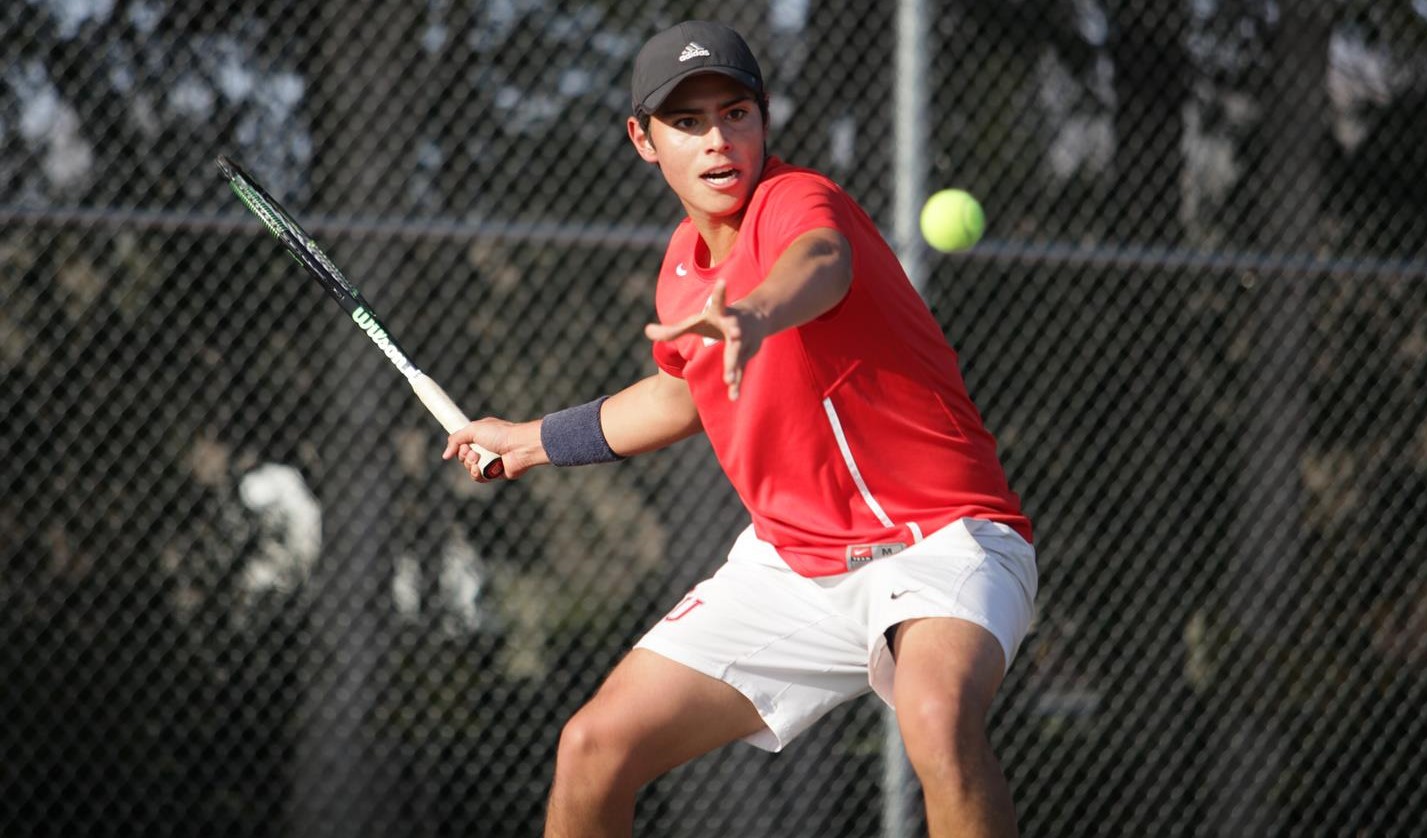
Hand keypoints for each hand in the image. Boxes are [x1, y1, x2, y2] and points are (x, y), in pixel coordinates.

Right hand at [441, 418, 544, 480]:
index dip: (459, 445)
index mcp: (481, 434)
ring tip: (478, 459)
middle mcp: (485, 447)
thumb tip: (445, 455)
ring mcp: (490, 460)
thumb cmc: (500, 434)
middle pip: (463, 456)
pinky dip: (477, 474)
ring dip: (470, 464)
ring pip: (470, 468)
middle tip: (473, 451)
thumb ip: (456, 439)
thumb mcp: (473, 429)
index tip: (461, 445)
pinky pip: (479, 477)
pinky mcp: (495, 473)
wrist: (520, 446)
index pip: (462, 442)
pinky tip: (480, 469)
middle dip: (464, 455)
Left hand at [643, 280, 765, 399]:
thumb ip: (673, 330)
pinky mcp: (747, 356)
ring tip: (729, 380)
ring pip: (739, 356)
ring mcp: (744, 343)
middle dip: (735, 337)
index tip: (723, 281)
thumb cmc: (717, 321)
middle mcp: (736, 327)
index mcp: (721, 315)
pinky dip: (737, 385)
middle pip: (734, 334)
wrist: (756, 319)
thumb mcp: (696, 323)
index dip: (720, 292)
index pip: (719, 302)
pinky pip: (741, 372)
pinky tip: (733, 398)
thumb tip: (646, 332)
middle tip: (736, 336)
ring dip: (734, 367)